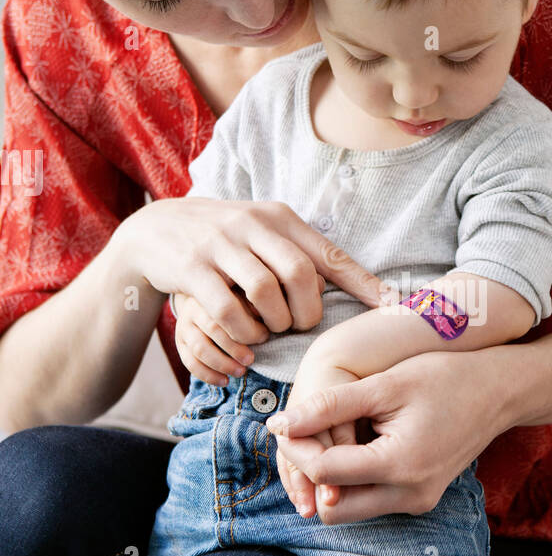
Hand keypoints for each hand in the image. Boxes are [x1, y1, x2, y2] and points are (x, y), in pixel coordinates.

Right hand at [117, 195, 389, 342]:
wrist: (155, 229)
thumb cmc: (224, 239)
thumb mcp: (263, 233)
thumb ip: (301, 252)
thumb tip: (355, 282)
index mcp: (279, 217)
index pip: (329, 252)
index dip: (362, 282)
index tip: (392, 305)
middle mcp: (252, 224)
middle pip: (300, 273)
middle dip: (308, 310)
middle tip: (303, 326)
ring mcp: (219, 244)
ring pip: (265, 291)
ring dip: (275, 322)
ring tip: (272, 330)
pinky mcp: (191, 268)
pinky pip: (227, 309)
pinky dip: (243, 332)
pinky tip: (246, 338)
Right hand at [173, 288, 270, 384]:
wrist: (207, 296)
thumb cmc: (235, 298)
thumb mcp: (245, 295)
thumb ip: (254, 304)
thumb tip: (268, 319)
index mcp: (213, 290)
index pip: (228, 310)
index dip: (248, 327)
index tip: (265, 337)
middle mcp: (194, 306)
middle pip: (213, 329)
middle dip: (235, 348)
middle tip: (251, 360)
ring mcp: (184, 324)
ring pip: (200, 348)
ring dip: (222, 363)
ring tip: (241, 371)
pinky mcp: (179, 341)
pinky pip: (190, 362)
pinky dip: (208, 375)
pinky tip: (224, 381)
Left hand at [264, 348, 515, 523]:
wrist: (499, 392)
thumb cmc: (445, 378)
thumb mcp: (385, 385)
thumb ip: (330, 406)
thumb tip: (280, 424)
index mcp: (400, 466)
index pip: (324, 473)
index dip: (296, 448)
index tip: (284, 422)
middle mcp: (409, 496)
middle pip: (331, 509)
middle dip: (310, 475)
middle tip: (305, 436)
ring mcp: (417, 503)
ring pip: (348, 511)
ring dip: (330, 482)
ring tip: (329, 437)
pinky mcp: (420, 500)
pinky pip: (370, 503)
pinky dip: (352, 482)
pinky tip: (355, 445)